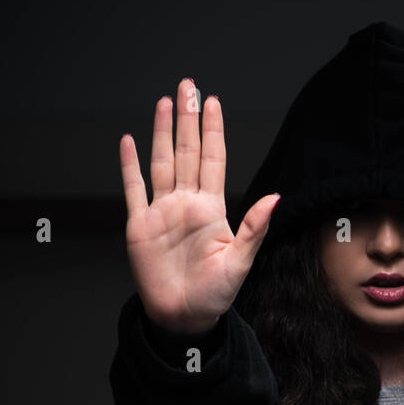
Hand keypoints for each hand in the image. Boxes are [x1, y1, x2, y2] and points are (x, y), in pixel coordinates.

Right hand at [119, 80, 280, 334]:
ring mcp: (162, 212)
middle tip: (188, 86)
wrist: (183, 318)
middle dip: (188, 119)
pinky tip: (129, 141)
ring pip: (161, 162)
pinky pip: (133, 190)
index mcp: (212, 210)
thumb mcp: (240, 263)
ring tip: (165, 103)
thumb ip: (254, 228)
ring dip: (162, 132)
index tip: (214, 103)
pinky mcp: (140, 226)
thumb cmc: (214, 296)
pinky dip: (130, 166)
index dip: (213, 131)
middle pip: (187, 152)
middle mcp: (186, 204)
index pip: (213, 160)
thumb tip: (275, 197)